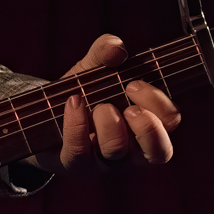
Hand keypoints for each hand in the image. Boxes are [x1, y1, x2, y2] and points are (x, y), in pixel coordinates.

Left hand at [43, 33, 180, 174]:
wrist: (43, 114)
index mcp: (145, 123)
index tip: (134, 83)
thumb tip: (117, 49)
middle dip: (146, 124)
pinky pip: (80, 153)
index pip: (170, 121)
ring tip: (98, 106)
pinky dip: (77, 124)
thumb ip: (105, 51)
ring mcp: (104, 161)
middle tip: (126, 101)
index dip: (159, 103)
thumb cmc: (82, 93)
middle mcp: (132, 148)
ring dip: (108, 122)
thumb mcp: (94, 67)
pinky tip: (73, 102)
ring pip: (117, 151)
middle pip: (159, 151)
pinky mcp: (75, 164)